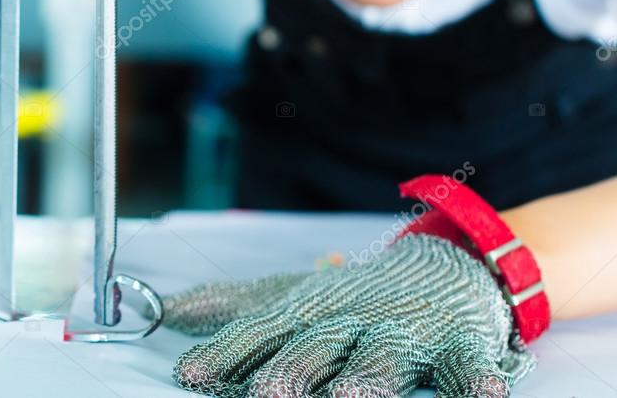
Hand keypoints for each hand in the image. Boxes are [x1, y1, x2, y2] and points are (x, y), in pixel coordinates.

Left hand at [163, 235, 534, 396]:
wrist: (443, 266)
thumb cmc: (353, 299)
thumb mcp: (291, 301)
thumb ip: (234, 312)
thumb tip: (168, 314)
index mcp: (309, 313)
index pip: (260, 333)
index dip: (225, 355)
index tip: (190, 375)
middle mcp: (352, 321)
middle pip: (318, 346)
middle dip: (292, 368)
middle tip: (269, 393)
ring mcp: (406, 331)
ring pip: (386, 356)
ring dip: (372, 375)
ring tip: (354, 394)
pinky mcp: (460, 345)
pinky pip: (469, 367)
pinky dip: (476, 383)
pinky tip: (482, 397)